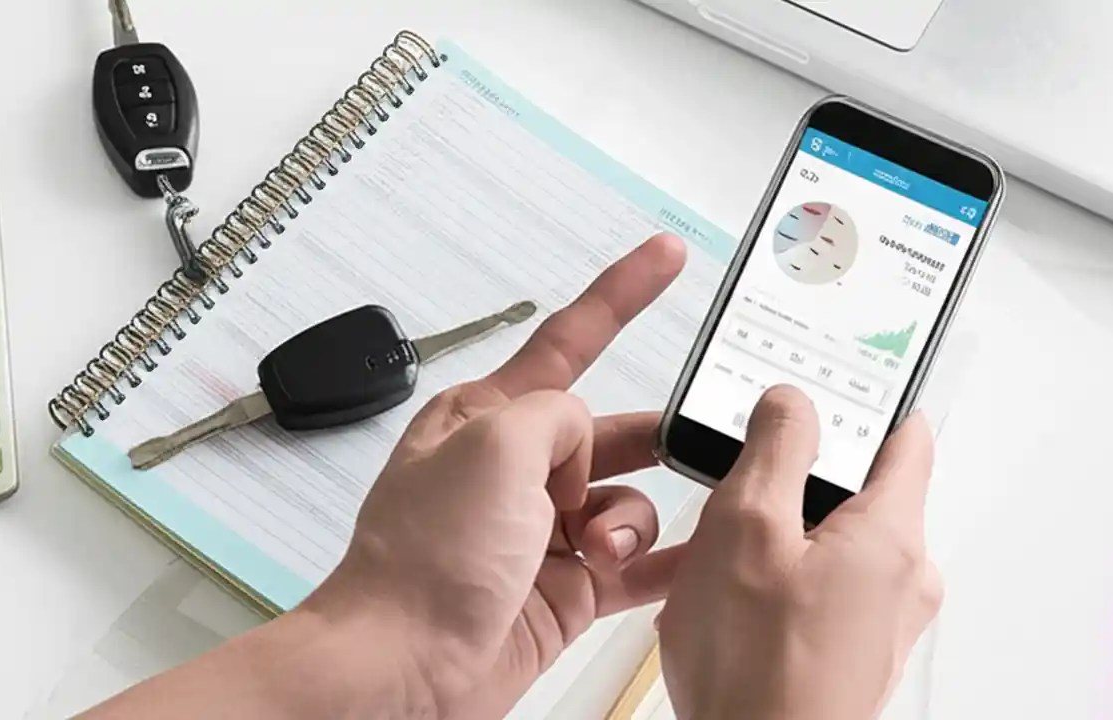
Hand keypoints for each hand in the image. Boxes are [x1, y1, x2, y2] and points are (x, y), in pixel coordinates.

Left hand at [302, 233, 688, 717]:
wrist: (408, 667)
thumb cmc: (426, 557)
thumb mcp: (494, 445)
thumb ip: (556, 414)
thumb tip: (585, 444)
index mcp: (484, 417)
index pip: (569, 341)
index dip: (622, 294)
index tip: (666, 255)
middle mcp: (513, 470)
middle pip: (610, 430)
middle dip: (651, 439)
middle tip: (697, 441)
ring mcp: (540, 531)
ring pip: (628, 498)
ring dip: (630, 519)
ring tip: (597, 547)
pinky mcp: (564, 588)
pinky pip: (635, 561)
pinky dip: (668, 560)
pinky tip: (704, 557)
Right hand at [657, 386, 942, 719]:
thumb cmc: (756, 664)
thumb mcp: (745, 525)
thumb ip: (774, 447)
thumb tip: (791, 402)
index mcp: (891, 534)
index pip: (904, 435)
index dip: (862, 400)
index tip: (818, 387)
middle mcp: (902, 577)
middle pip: (857, 489)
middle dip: (792, 476)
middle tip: (735, 477)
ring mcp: (878, 620)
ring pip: (827, 542)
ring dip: (772, 532)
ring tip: (712, 547)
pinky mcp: (849, 651)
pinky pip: (817, 588)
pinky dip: (773, 577)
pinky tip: (724, 597)